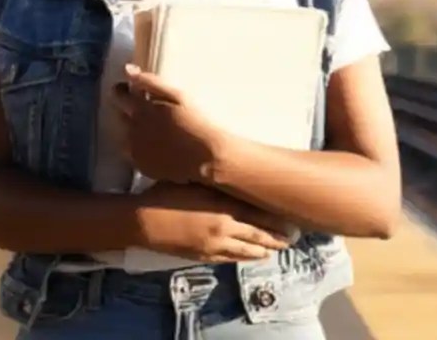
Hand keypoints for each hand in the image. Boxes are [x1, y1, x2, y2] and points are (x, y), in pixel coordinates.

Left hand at [113, 64, 224, 184]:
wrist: (205, 158)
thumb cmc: (196, 122)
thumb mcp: (177, 96)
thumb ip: (150, 82)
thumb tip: (127, 69)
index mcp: (141, 109)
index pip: (119, 95)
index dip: (121, 90)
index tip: (127, 89)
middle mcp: (132, 128)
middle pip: (119, 115)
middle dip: (125, 109)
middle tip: (141, 108)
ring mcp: (134, 148)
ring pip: (123, 134)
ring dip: (130, 128)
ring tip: (149, 128)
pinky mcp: (140, 165)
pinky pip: (131, 153)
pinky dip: (137, 146)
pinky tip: (154, 145)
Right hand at [134, 182, 293, 262]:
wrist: (143, 221)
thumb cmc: (167, 195)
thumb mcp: (197, 183)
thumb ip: (218, 184)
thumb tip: (236, 177)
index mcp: (225, 206)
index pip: (259, 213)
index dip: (277, 218)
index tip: (292, 217)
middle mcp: (225, 227)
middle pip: (259, 234)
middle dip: (277, 237)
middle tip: (293, 238)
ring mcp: (215, 244)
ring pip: (247, 250)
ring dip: (265, 250)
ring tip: (278, 250)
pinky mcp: (204, 256)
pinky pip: (230, 259)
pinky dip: (245, 258)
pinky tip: (253, 257)